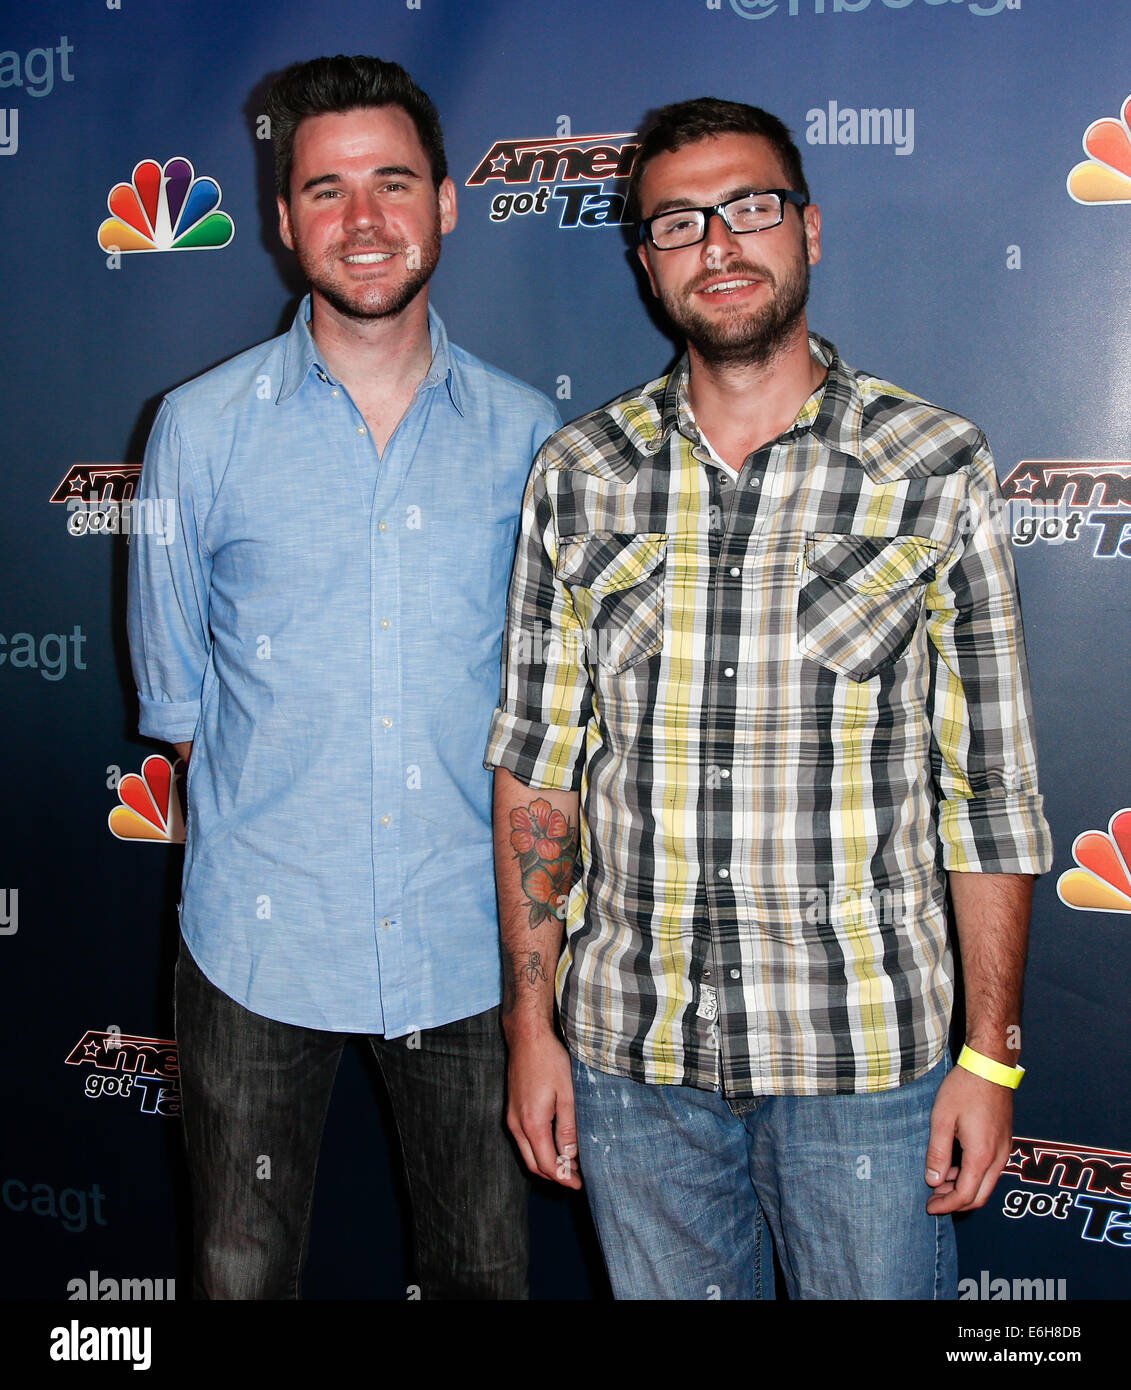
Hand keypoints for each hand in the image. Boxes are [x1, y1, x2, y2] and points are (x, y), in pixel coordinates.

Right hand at [505, 1029, 580, 1189]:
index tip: (579, 1184)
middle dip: (555, 1176)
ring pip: (527, 1153)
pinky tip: (554, 1144)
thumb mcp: (566, 1094)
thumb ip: (567, 1128)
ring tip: (569, 1164)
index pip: (546, 1164)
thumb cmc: (549, 1061)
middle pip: (534, 1164)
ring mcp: (512, 1117)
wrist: (527, 1037)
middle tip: (576, 1178)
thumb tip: (570, 1156)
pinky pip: (523, 1140)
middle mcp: (517, 1125)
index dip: (564, 1178)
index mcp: (532, 1123)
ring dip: (546, 1163)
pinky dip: (538, 1150)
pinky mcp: (512, 1109)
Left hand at [924, 1063, 1012, 1213]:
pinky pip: (991, 1170)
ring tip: (939, 1181)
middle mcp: (998, 1157)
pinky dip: (973, 1176)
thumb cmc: (964, 1089)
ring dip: (965, 1189)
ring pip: (987, 1184)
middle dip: (956, 1202)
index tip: (929, 1207)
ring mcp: (1004, 1150)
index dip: (946, 1205)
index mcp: (982, 1155)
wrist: (990, 1067)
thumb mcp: (942, 1119)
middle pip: (980, 1196)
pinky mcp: (1004, 1142)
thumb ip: (938, 1153)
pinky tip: (955, 1166)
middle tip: (933, 1199)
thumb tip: (933, 1181)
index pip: (965, 1195)